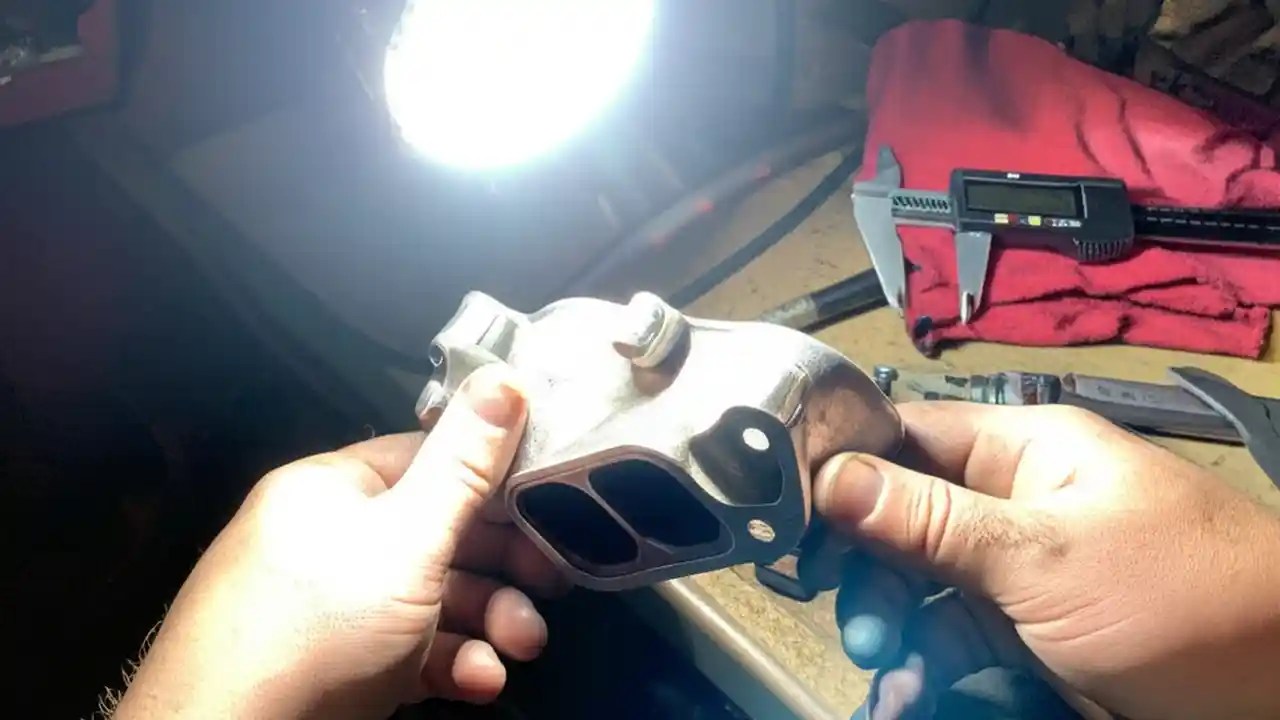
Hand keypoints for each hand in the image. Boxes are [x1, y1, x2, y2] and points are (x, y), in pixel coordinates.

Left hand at [115, 365, 564, 719]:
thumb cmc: (319, 626)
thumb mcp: (407, 540)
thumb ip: (464, 465)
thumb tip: (506, 375)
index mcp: (332, 490)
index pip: (426, 459)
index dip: (493, 476)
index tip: (552, 500)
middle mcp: (327, 540)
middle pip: (436, 535)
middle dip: (502, 568)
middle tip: (550, 588)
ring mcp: (329, 609)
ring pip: (428, 600)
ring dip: (486, 623)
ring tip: (519, 650)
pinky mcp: (336, 668)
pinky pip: (403, 649)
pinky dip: (447, 662)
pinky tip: (478, 683)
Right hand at [814, 403, 1279, 719]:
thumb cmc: (1184, 598)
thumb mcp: (1043, 555)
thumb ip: (931, 520)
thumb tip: (831, 475)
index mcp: (1022, 452)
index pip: (905, 439)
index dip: (844, 473)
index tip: (795, 524)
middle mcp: (1013, 503)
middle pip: (902, 523)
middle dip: (872, 576)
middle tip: (865, 629)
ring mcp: (1022, 572)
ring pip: (923, 589)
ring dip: (899, 631)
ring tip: (893, 678)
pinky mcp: (1032, 634)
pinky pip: (957, 639)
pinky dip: (932, 665)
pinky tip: (915, 691)